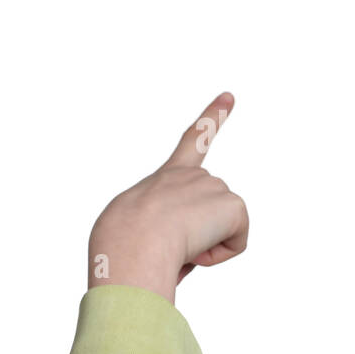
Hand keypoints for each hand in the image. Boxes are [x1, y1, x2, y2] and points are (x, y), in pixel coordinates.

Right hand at [87, 92, 248, 305]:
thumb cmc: (119, 245)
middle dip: (194, 237)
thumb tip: (182, 250)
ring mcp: (213, 187)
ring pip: (218, 232)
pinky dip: (217, 256)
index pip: (192, 142)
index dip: (212, 117)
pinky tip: (193, 251)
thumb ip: (158, 232)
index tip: (228, 97)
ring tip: (173, 246)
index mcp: (165, 179)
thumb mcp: (130, 232)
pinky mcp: (232, 205)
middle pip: (208, 216)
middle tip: (164, 243)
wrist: (131, 242)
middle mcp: (190, 177)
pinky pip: (235, 243)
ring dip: (201, 248)